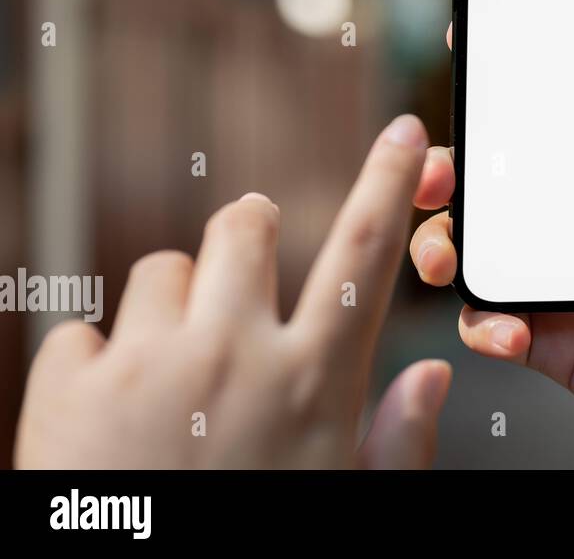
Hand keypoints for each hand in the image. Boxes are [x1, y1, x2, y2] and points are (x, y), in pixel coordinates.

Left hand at [17, 116, 450, 468]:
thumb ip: (396, 440)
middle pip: (246, 224)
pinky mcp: (67, 386)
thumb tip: (431, 376)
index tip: (406, 131)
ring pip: (162, 270)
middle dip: (249, 230)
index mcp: (312, 381)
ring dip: (172, 305)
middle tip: (244, 265)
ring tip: (172, 373)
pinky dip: (95, 363)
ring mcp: (148, 363)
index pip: (364, 253)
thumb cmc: (253, 548)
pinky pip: (82, 331)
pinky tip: (109, 419)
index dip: (389, 182)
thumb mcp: (347, 502)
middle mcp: (234, 353)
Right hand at [411, 0, 573, 467]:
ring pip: (481, 252)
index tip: (469, 57)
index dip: (505, 97)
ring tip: (442, 251)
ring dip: (442, 243)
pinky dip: (486, 322)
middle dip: (448, 170)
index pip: (555, 124)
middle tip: (432, 167)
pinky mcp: (562, 345)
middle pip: (498, 186)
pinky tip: (510, 325)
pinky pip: (497, 323)